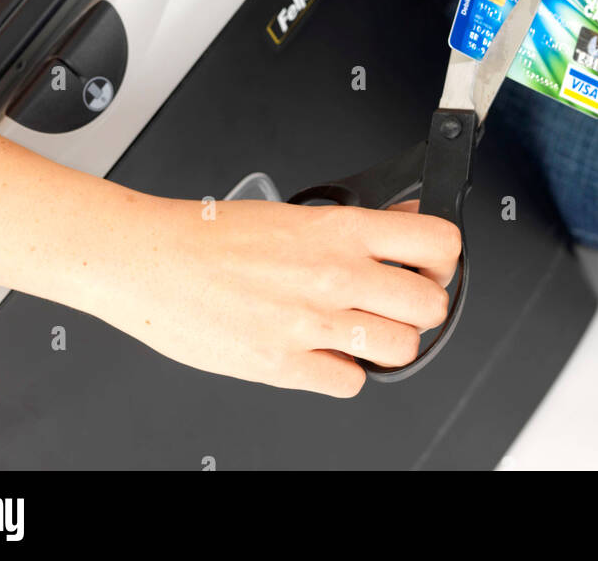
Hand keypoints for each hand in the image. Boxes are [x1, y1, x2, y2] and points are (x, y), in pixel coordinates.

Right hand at [82, 193, 460, 397]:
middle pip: (430, 305)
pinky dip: (343, 372)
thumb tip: (403, 224)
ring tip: (363, 329)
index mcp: (339, 230)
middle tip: (399, 301)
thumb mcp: (294, 212)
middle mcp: (334, 275)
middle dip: (421, 305)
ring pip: (402, 350)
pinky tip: (323, 350)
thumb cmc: (211, 235)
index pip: (436, 241)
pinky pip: (351, 384)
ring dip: (389, 343)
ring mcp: (312, 323)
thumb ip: (352, 226)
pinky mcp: (285, 365)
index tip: (433, 263)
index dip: (444, 256)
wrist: (153, 260)